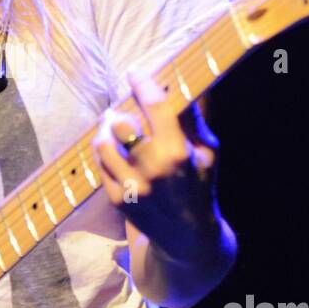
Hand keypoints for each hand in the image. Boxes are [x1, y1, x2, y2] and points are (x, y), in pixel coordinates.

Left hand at [91, 68, 221, 260]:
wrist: (188, 236)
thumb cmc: (201, 185)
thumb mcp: (208, 151)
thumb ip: (194, 117)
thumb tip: (181, 80)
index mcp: (179, 153)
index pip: (155, 107)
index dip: (142, 83)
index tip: (134, 71)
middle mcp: (152, 169)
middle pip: (121, 123)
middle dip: (121, 111)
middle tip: (123, 108)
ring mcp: (132, 186)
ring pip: (103, 143)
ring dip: (106, 129)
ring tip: (112, 124)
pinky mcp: (117, 200)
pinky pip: (100, 164)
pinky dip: (104, 151)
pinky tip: (112, 148)